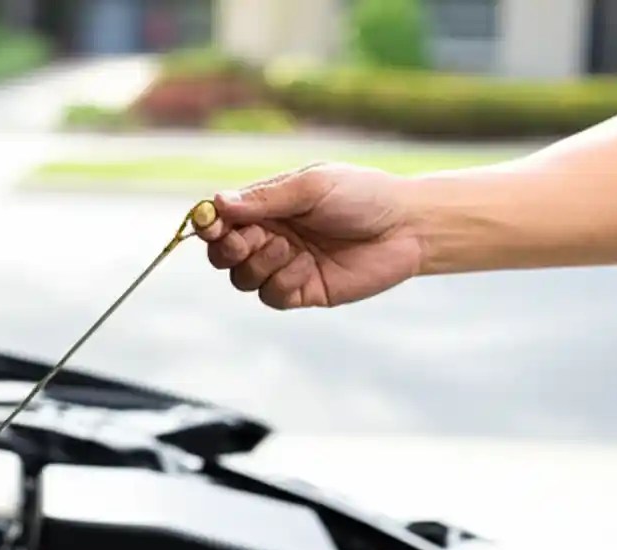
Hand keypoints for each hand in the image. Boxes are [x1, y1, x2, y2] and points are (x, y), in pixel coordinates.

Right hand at [196, 163, 424, 308]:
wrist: (407, 225)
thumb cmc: (362, 194)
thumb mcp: (312, 186)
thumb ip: (265, 198)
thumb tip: (217, 202)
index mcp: (267, 207)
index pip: (221, 219)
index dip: (209, 224)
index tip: (212, 223)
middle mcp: (271, 237)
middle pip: (223, 254)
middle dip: (227, 249)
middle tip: (247, 239)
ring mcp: (285, 266)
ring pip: (242, 279)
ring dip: (257, 264)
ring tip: (287, 248)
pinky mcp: (303, 291)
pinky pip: (271, 296)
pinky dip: (282, 281)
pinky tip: (306, 264)